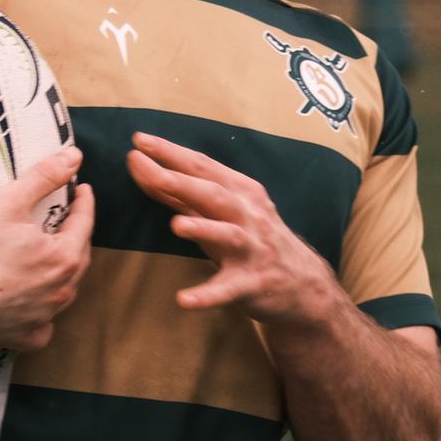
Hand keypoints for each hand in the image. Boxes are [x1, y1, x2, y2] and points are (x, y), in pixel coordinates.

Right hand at [0, 147, 93, 351]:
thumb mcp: (8, 201)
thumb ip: (44, 177)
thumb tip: (74, 156)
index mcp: (63, 258)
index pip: (84, 224)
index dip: (84, 203)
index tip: (82, 191)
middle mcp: (60, 292)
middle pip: (78, 258)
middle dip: (76, 236)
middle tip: (67, 220)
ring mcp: (43, 318)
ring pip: (63, 292)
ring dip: (62, 273)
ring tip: (51, 256)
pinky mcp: (23, 338)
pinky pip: (42, 326)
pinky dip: (42, 314)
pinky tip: (33, 304)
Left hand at [126, 132, 336, 327]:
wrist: (301, 281)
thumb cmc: (251, 238)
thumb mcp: (220, 211)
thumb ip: (180, 193)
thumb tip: (141, 168)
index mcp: (239, 191)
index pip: (202, 166)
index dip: (170, 152)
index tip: (139, 139)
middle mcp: (247, 214)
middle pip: (212, 193)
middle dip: (178, 180)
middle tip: (145, 167)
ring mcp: (252, 248)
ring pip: (227, 235)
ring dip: (202, 229)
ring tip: (175, 226)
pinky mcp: (251, 282)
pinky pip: (228, 288)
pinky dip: (207, 295)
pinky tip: (184, 301)